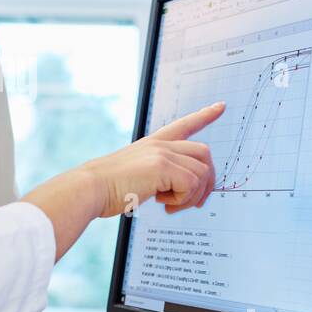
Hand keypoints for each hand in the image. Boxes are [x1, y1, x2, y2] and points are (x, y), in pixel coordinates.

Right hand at [80, 101, 224, 216]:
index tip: (220, 106)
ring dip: (192, 196)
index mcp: (153, 144)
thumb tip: (179, 192)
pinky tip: (164, 204)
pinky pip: (191, 184)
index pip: (184, 125)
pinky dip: (182, 200)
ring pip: (201, 172)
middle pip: (204, 153)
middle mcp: (160, 145)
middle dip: (208, 180)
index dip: (205, 115)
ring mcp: (162, 153)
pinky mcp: (162, 166)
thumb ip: (158, 176)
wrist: (91, 188)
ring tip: (171, 205)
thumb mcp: (136, 176)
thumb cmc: (108, 188)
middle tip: (195, 202)